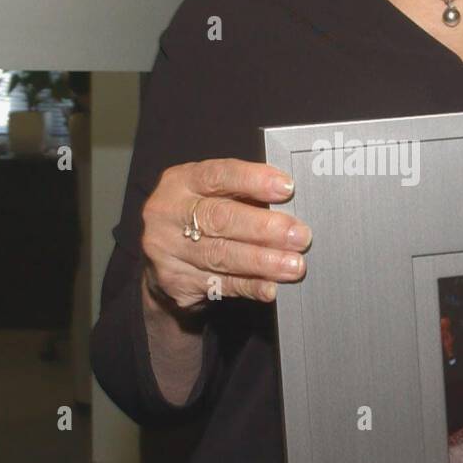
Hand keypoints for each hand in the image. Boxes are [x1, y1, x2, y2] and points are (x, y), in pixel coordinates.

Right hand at [141, 158, 311, 309]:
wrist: (162, 262)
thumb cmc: (200, 219)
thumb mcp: (212, 195)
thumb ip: (244, 194)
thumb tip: (291, 202)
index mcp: (181, 182)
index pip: (218, 175)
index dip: (254, 181)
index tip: (287, 189)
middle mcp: (168, 213)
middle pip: (220, 218)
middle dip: (265, 228)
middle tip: (299, 236)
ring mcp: (167, 249)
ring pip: (220, 255)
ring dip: (263, 261)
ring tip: (293, 265)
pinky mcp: (174, 281)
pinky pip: (219, 284)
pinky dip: (249, 285)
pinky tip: (270, 287)